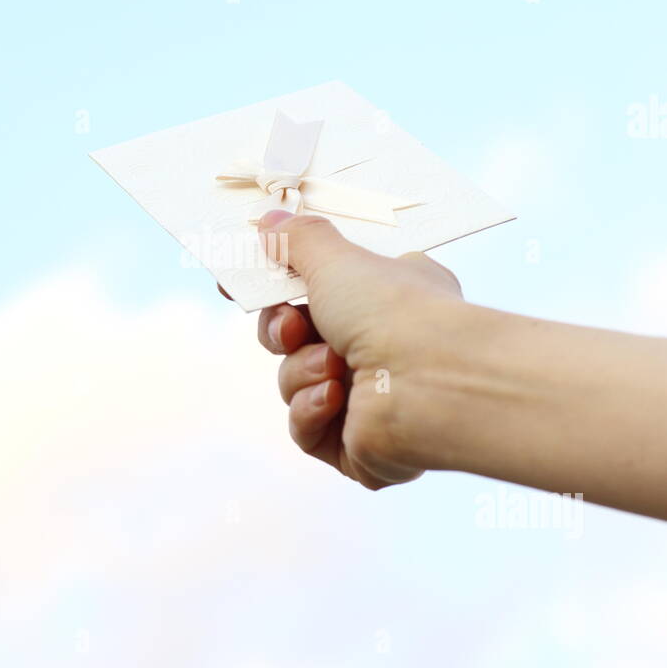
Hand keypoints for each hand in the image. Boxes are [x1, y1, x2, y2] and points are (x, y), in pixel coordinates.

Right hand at [255, 210, 463, 489]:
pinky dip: (312, 411)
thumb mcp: (337, 259)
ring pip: (294, 383)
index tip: (237, 285)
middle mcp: (382, 349)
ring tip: (335, 366)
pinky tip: (335, 399)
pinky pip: (305, 429)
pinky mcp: (355, 446)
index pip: (320, 293)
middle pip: (296, 339)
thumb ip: (297, 240)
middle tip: (293, 326)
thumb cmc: (397, 311)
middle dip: (284, 330)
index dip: (278, 290)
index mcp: (387, 300)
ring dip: (304, 371)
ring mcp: (369, 401)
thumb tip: (270, 222)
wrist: (431, 383)